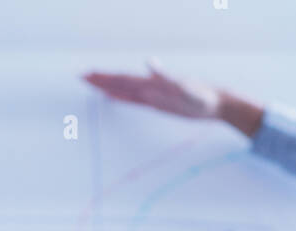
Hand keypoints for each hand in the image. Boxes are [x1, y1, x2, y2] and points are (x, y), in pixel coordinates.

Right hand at [83, 62, 219, 119]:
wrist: (215, 102)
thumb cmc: (202, 97)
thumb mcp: (187, 89)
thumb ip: (167, 77)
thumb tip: (149, 62)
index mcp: (153, 83)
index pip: (124, 79)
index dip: (106, 77)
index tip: (89, 75)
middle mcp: (150, 85)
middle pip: (120, 81)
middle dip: (100, 79)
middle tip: (81, 76)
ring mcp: (152, 93)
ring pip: (123, 89)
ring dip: (107, 86)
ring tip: (90, 83)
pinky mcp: (156, 102)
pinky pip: (133, 100)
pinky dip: (120, 97)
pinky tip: (111, 96)